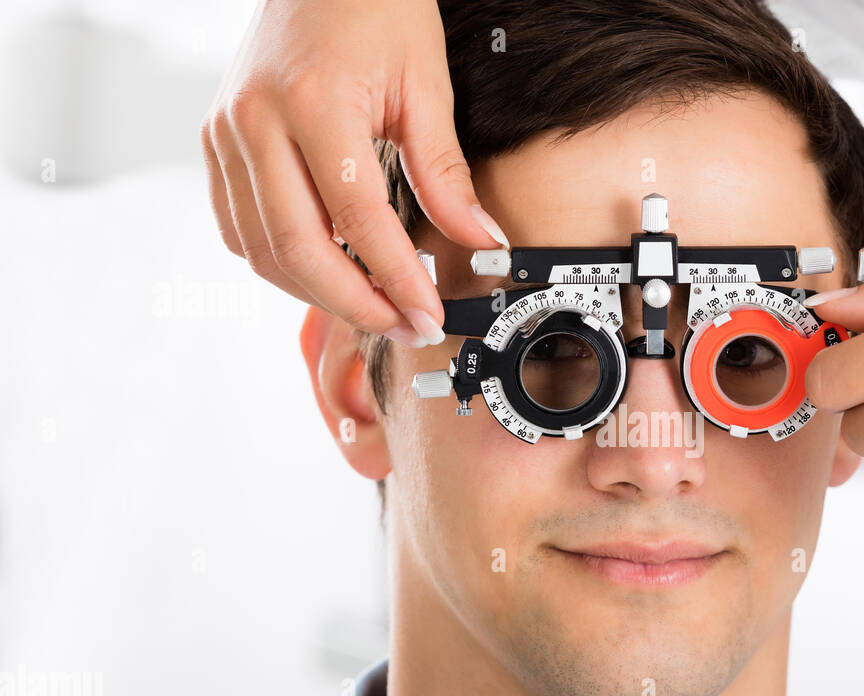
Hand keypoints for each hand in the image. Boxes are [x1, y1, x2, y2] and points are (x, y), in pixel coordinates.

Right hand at [200, 0, 508, 345]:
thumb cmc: (374, 7)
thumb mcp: (425, 83)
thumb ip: (445, 173)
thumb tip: (479, 241)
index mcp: (312, 101)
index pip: (358, 219)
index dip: (397, 279)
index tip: (428, 314)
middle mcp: (255, 120)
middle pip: (299, 250)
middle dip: (357, 304)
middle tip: (406, 326)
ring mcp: (225, 132)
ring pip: (262, 251)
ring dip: (320, 293)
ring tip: (376, 305)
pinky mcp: (215, 142)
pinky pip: (239, 228)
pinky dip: (283, 263)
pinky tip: (330, 269)